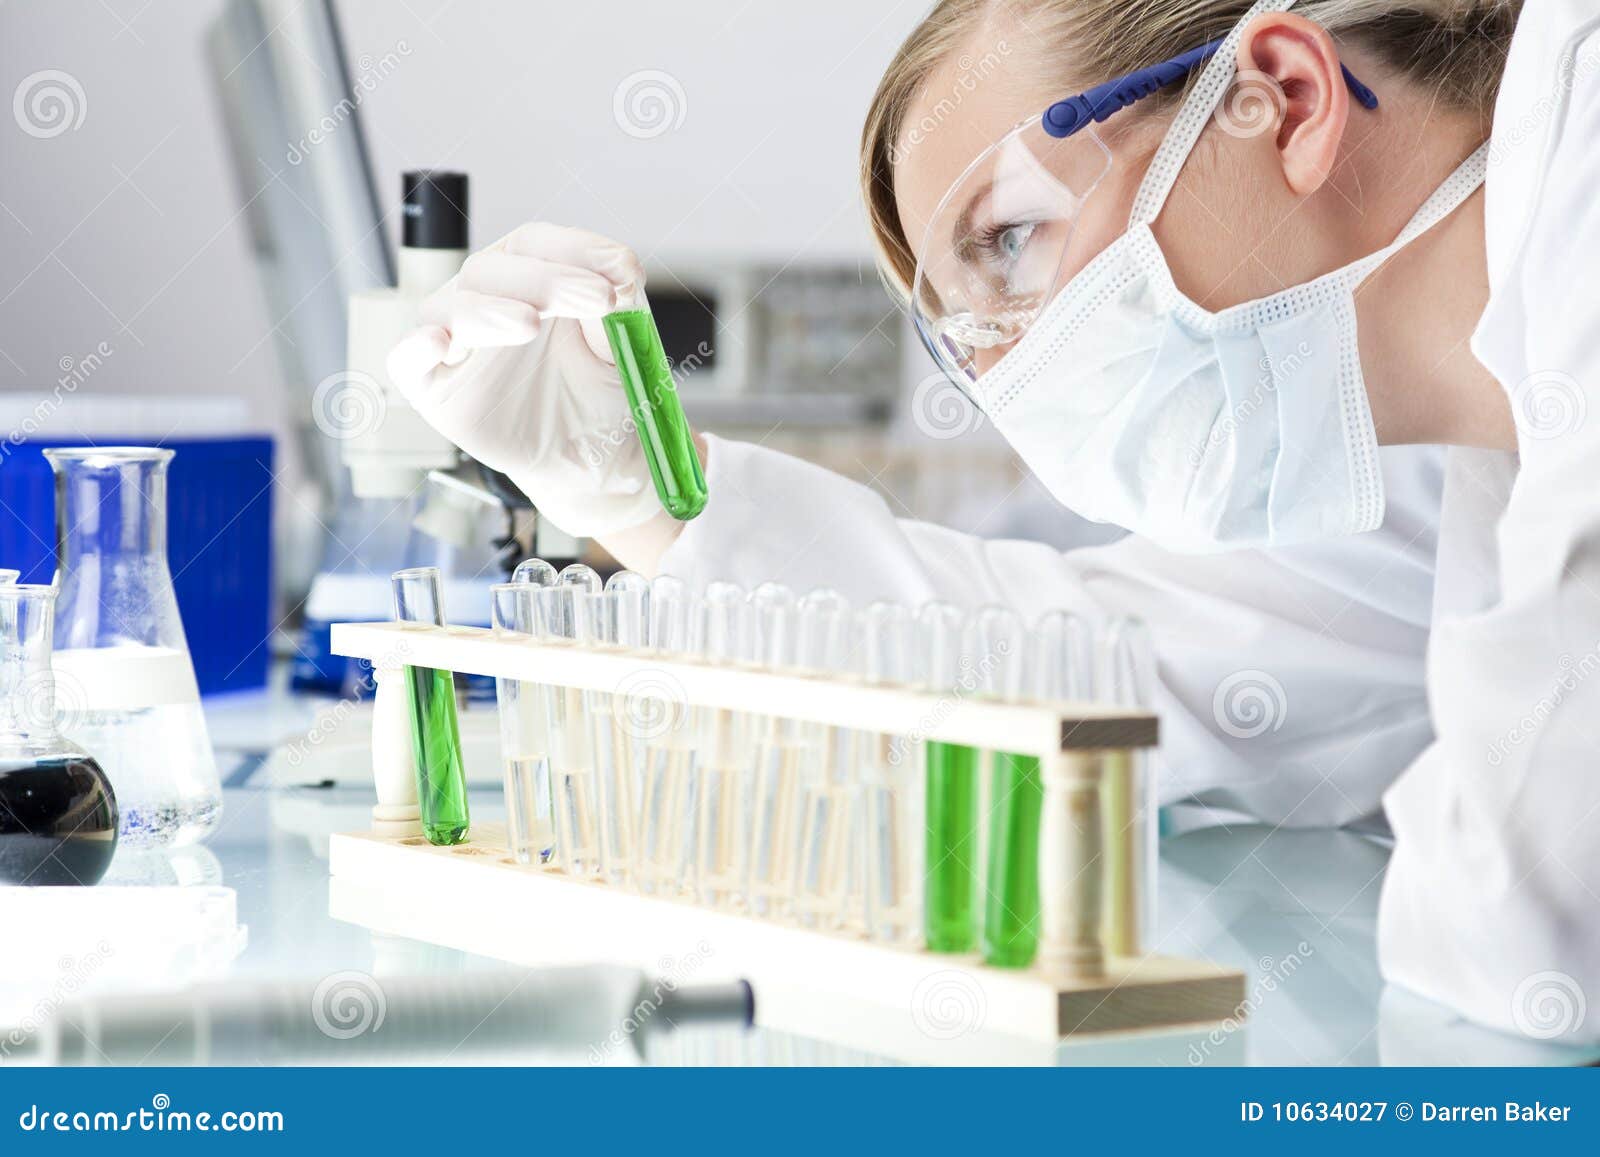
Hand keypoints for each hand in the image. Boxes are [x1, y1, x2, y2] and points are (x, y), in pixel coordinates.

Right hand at [386, 223, 661, 536]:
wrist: (594, 458)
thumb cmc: (600, 393)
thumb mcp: (622, 342)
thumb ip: (618, 301)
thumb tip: (621, 264)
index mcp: (526, 278)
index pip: (533, 243)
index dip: (574, 250)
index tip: (620, 272)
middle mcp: (484, 301)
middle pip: (492, 269)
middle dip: (547, 281)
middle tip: (599, 299)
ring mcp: (456, 344)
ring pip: (451, 308)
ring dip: (490, 310)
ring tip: (529, 322)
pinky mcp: (435, 389)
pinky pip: (406, 362)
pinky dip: (416, 349)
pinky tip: (437, 342)